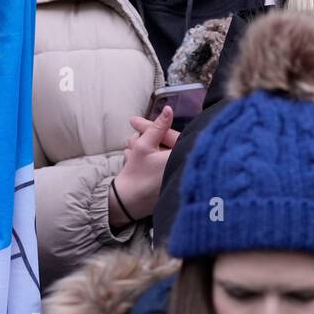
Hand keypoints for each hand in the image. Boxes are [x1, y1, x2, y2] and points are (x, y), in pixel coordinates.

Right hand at [111, 106, 178, 225]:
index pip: (170, 134)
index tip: (133, 122)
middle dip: (144, 140)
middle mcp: (184, 165)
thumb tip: (169, 109)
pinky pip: (160, 163)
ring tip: (129, 153)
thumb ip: (157, 126)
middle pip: (165, 143)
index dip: (150, 126)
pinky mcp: (170, 181)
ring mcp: (177, 174)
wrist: (128, 203)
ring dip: (143, 149)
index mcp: (181, 156)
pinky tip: (133, 160)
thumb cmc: (136, 175)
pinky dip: (148, 159)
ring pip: (161, 152)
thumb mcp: (143, 146)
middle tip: (129, 143)